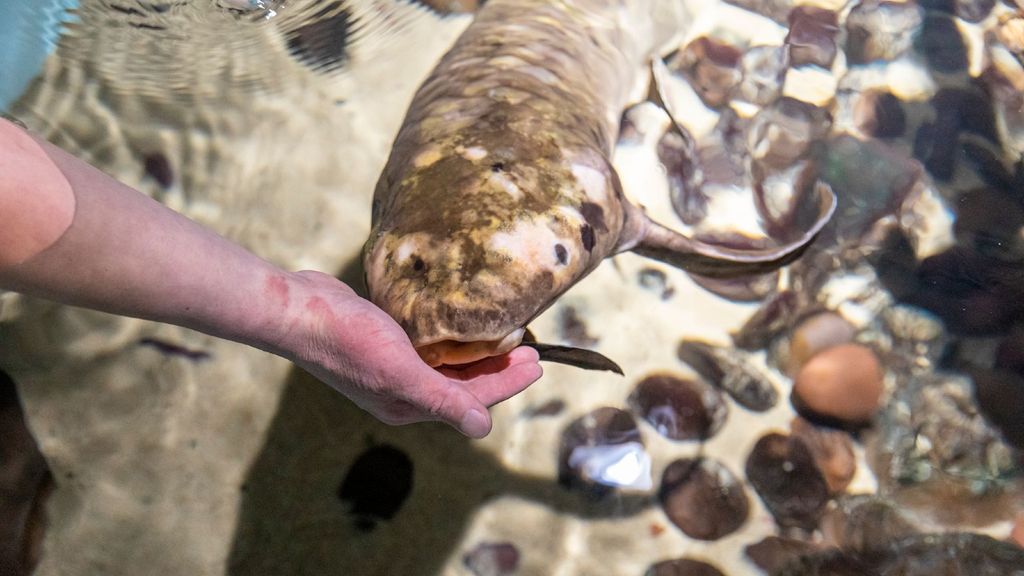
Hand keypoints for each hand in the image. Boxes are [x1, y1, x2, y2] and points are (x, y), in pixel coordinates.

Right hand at [276, 270, 542, 437]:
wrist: (298, 311)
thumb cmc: (347, 341)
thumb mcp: (399, 372)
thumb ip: (441, 399)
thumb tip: (482, 428)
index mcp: (409, 405)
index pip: (471, 399)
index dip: (507, 383)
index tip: (537, 363)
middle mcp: (403, 391)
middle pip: (463, 384)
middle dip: (499, 369)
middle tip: (531, 349)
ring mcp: (392, 367)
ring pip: (446, 366)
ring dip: (477, 354)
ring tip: (506, 336)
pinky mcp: (383, 342)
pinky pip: (427, 347)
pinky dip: (450, 339)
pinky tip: (460, 323)